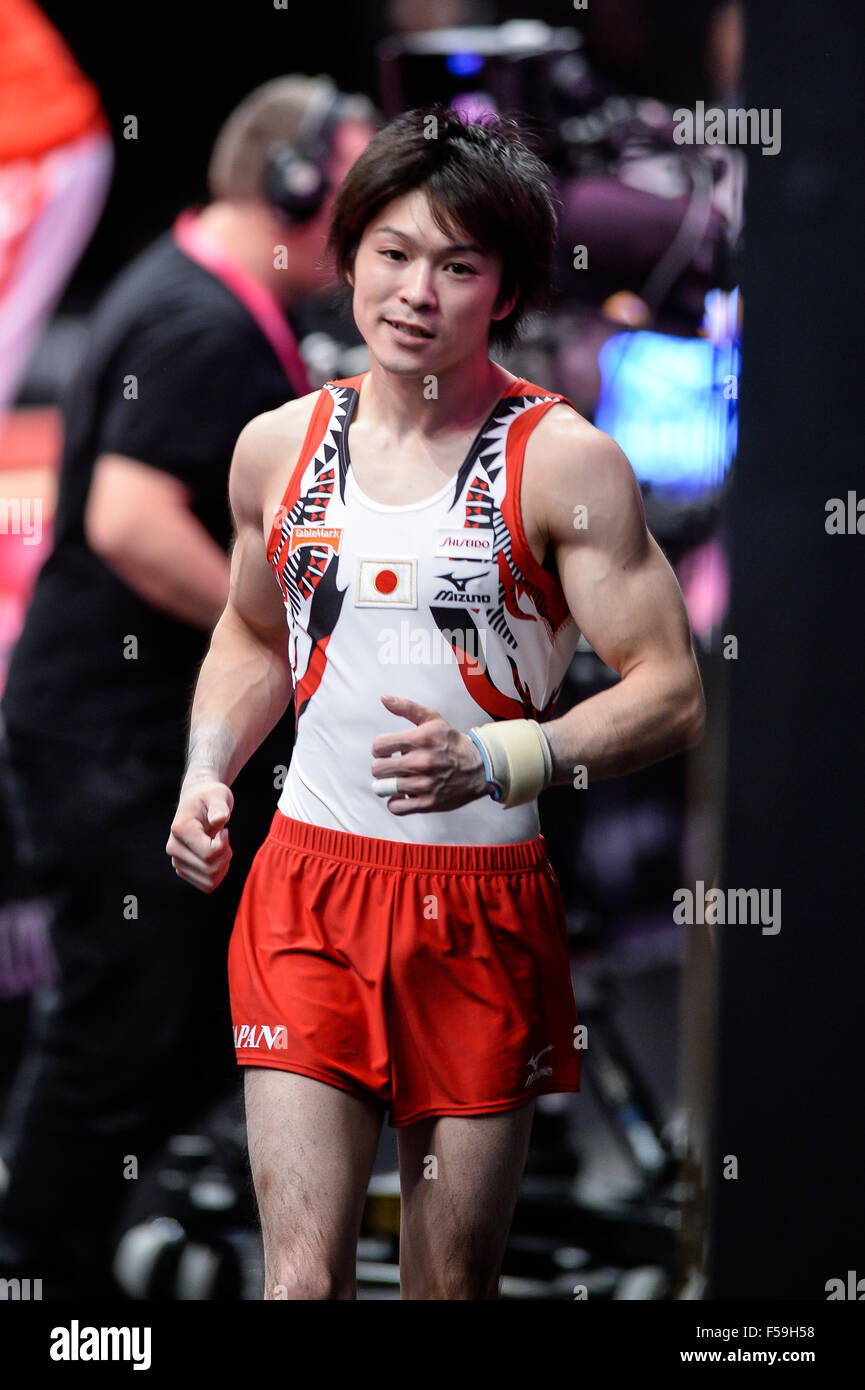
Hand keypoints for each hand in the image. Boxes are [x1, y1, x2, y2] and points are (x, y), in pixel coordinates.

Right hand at [166, 777, 233, 891]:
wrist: (198, 801)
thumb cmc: (210, 797)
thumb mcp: (218, 795)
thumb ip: (220, 806)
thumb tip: (219, 820)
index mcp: (180, 829)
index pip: (209, 853)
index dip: (224, 844)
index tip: (225, 830)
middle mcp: (173, 848)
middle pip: (210, 870)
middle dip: (226, 856)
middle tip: (225, 838)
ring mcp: (177, 861)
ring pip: (210, 881)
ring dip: (223, 866)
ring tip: (221, 847)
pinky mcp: (184, 870)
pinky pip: (208, 885)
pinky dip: (219, 875)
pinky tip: (218, 858)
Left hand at [370, 694, 488, 815]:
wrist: (480, 767)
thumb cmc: (452, 743)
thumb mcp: (433, 719)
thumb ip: (406, 708)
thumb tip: (383, 698)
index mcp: (420, 739)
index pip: (378, 746)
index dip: (380, 748)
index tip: (388, 751)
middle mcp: (421, 762)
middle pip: (377, 768)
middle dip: (381, 766)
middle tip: (391, 766)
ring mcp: (425, 784)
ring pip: (384, 788)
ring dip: (386, 784)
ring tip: (396, 780)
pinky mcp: (428, 803)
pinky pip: (396, 807)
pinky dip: (395, 802)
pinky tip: (402, 794)